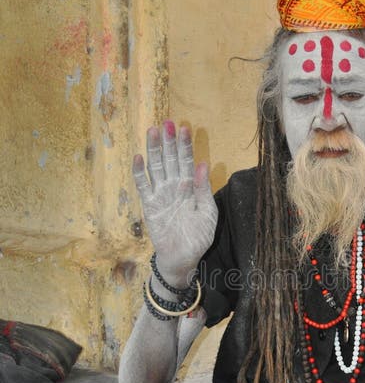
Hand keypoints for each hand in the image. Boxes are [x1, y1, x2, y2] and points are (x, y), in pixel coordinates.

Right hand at [133, 122, 217, 285]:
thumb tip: (204, 164)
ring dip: (154, 149)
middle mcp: (174, 187)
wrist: (183, 259)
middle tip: (168, 123)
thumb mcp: (208, 213)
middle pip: (170, 159)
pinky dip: (140, 172)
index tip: (185, 128)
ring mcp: (160, 195)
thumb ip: (203, 189)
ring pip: (156, 167)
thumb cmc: (198, 237)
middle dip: (169, 142)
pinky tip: (139, 157)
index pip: (187, 161)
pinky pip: (143, 186)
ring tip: (153, 131)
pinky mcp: (149, 206)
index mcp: (190, 187)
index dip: (185, 146)